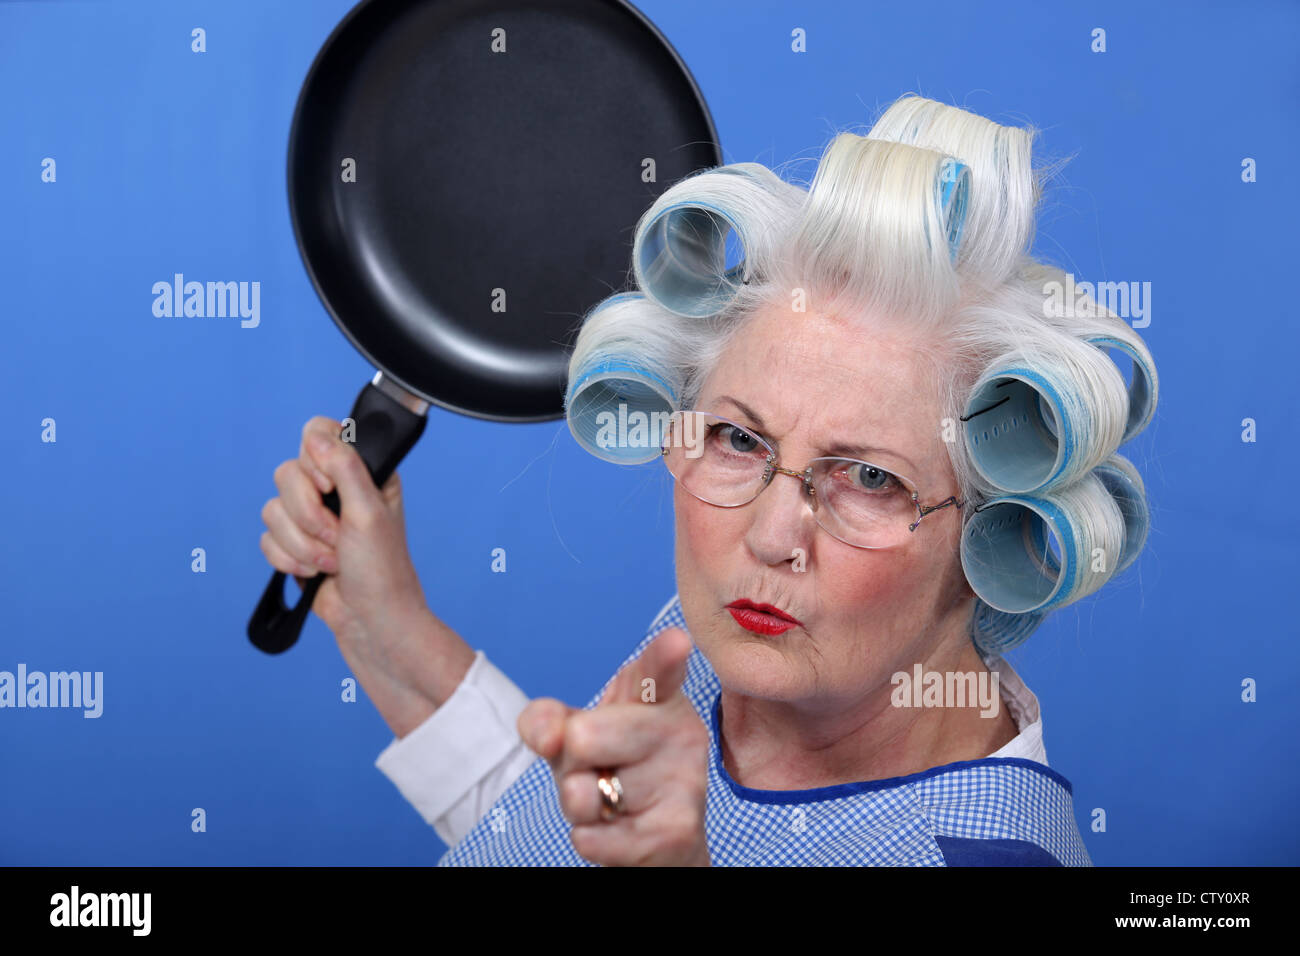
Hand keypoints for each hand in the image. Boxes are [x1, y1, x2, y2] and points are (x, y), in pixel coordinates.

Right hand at [259, 417, 471, 736]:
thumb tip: (315, 435)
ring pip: (272, 509)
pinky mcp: (294, 544)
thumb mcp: (370, 511)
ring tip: (332, 562)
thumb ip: (344, 467)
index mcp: (362, 471)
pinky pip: (266, 539)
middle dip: (309, 515)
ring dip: (302, 544)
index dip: (315, 462)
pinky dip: (289, 560)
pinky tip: (315, 573)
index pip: (319, 434)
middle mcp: (336, 489)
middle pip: (287, 473)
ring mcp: (313, 517)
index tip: (330, 490)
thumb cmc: (382, 570)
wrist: (370, 622)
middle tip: (338, 537)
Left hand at [517, 627, 710, 865]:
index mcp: (656, 695)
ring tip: (610, 800)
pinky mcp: (679, 831)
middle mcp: (681, 730)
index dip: (665, 657)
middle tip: (597, 766)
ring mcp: (686, 780)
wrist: (659, 838)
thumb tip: (547, 737)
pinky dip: (588, 838)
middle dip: (568, 760)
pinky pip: (593, 838)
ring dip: (578, 805)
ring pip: (583, 794)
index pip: (658, 672)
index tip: (675, 641)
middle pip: (583, 737)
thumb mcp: (572, 734)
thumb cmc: (612, 767)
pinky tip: (614, 830)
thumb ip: (546, 720)